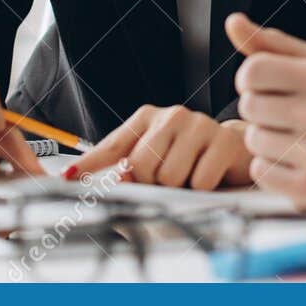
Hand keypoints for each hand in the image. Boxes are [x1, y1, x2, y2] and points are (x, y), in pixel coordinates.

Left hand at [66, 105, 251, 189]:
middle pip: (140, 166)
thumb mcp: (157, 164)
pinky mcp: (223, 141)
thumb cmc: (191, 160)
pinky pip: (199, 182)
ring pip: (169, 176)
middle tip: (171, 179)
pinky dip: (203, 190)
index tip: (68, 178)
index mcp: (147, 119)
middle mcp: (170, 115)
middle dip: (153, 183)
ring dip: (180, 187)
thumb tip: (112, 178)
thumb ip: (129, 172)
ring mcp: (199, 125)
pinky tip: (212, 177)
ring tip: (192, 176)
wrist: (237, 152)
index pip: (112, 146)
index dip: (89, 164)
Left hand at [226, 13, 305, 209]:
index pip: (253, 71)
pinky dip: (270, 166)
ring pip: (252, 140)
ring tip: (295, 136)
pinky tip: (297, 160)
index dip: (250, 76)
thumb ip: (273, 43)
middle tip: (285, 112)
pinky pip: (259, 171)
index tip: (266, 83)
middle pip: (248, 106)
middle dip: (259, 107)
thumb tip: (232, 21)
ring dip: (265, 138)